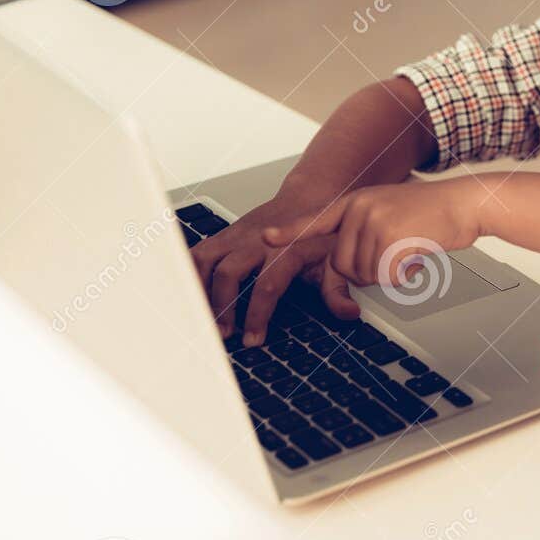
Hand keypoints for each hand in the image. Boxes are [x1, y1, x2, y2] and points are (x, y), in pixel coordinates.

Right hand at [190, 187, 356, 343]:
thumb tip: (350, 313)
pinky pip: (198, 252)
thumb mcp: (333, 262)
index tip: (253, 339)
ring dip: (201, 291)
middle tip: (224, 333)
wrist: (310, 200)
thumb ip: (338, 290)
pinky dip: (189, 273)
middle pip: (229, 273)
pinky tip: (188, 296)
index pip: (267, 286)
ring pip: (207, 260)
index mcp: (285, 250)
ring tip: (202, 318)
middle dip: (223, 307)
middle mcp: (257, 242)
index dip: (257, 315)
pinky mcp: (225, 234)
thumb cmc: (319, 234)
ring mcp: (238, 236)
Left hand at [262, 177, 481, 293]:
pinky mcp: (390, 234)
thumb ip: (364, 237)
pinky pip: (386, 276)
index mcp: (356, 201)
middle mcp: (359, 207)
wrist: (466, 203)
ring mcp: (373, 219)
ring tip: (410, 251)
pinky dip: (404, 276)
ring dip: (388, 275)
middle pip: (342, 265)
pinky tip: (418, 257)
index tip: (266, 238)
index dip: (290, 231)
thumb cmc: (433, 216)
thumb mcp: (390, 216)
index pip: (316, 218)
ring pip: (364, 274)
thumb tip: (346, 275)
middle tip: (396, 257)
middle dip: (368, 273)